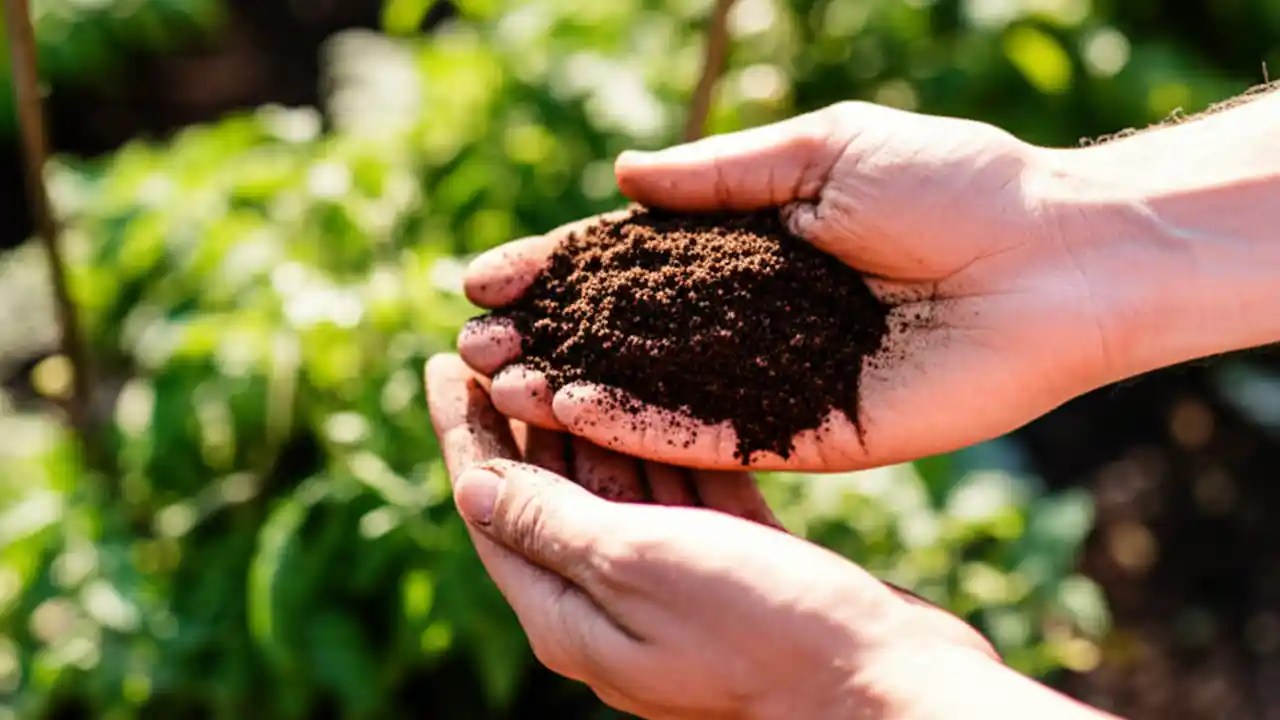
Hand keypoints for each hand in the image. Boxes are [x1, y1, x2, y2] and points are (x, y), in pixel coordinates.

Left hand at [425, 354, 1107, 719]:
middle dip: (521, 413)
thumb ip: (547, 520)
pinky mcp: (734, 557)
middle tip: (498, 339)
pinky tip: (655, 385)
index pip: (492, 507)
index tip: (441, 362)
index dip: (464, 432)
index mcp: (567, 611)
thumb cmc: (754, 627)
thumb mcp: (631, 562)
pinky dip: (663, 439)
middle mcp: (612, 598)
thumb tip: (469, 485)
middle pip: (547, 489)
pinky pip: (682, 485)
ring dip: (588, 416)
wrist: (880, 680)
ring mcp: (676, 578)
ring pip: (616, 480)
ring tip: (566, 342)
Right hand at [456, 101, 1132, 470]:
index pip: (634, 264)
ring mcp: (775, 380)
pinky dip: (646, 428)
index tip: (486, 275)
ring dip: (577, 389)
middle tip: (474, 343)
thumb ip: (722, 175)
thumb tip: (624, 175)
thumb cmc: (952, 186)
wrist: (1051, 256)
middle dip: (549, 337)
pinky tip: (580, 416)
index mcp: (752, 248)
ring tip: (505, 384)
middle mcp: (751, 319)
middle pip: (628, 335)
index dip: (561, 270)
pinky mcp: (808, 431)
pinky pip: (714, 432)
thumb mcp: (823, 152)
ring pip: (657, 391)